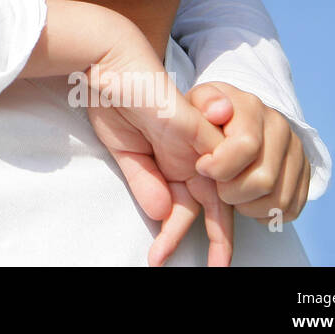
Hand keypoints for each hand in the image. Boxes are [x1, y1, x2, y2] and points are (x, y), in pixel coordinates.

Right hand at [80, 39, 232, 266]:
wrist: (111, 62)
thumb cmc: (114, 99)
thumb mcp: (124, 151)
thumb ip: (144, 181)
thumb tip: (162, 215)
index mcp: (172, 161)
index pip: (183, 205)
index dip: (175, 234)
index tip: (159, 260)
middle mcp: (190, 155)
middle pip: (213, 204)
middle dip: (218, 239)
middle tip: (218, 270)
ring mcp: (197, 142)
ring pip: (222, 190)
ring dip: (219, 225)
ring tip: (217, 258)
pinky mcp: (198, 127)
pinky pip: (221, 162)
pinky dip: (217, 187)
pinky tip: (192, 211)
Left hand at [187, 82, 311, 222]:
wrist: (233, 118)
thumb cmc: (208, 115)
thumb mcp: (197, 100)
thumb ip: (203, 100)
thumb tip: (218, 112)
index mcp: (253, 108)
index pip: (247, 146)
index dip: (220, 166)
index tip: (203, 167)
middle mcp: (280, 128)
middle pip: (264, 180)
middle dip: (231, 192)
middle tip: (217, 185)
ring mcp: (296, 151)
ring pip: (279, 200)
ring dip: (248, 207)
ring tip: (231, 193)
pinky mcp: (304, 173)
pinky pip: (291, 209)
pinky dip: (266, 214)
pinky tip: (248, 201)